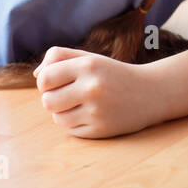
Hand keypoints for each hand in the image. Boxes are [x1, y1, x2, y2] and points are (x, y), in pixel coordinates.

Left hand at [33, 46, 159, 138]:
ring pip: (57, 118)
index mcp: (89, 66)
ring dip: (64, 112)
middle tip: (70, 94)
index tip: (58, 82)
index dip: (46, 82)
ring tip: (83, 104)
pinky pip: (71, 131)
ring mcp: (97, 111)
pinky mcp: (101, 130)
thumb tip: (36, 75)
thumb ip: (59, 57)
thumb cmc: (114, 74)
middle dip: (54, 99)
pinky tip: (94, 115)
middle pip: (47, 101)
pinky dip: (77, 124)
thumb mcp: (91, 59)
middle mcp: (93, 88)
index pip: (45, 79)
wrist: (152, 93)